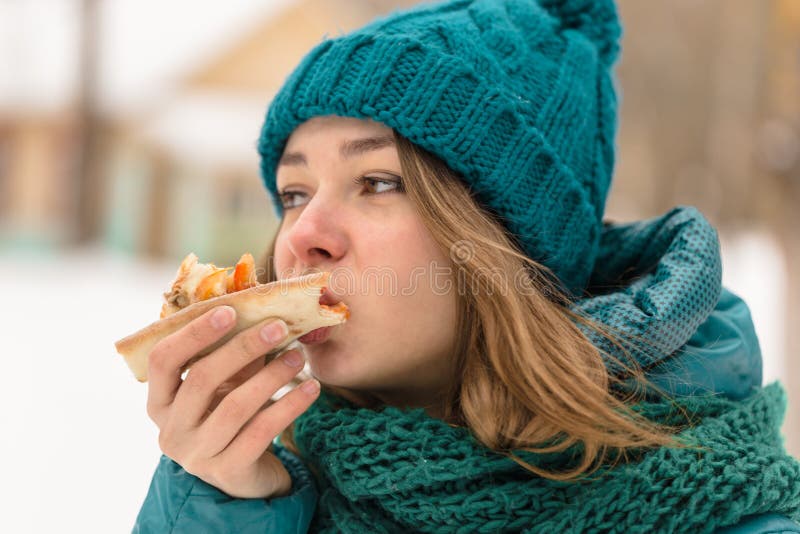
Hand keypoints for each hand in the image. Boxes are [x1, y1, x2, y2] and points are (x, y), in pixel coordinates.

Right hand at [145, 305, 319, 498]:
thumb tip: (262, 306)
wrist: (249, 476)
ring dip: (271, 375)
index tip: (229, 310)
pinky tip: (312, 388)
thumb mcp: (228, 383)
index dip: (193, 333)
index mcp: (160, 401)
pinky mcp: (228, 472)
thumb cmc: (234, 416)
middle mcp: (171, 431)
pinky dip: (290, 406)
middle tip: (278, 326)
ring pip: (235, 406)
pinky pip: (261, 432)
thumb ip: (234, 352)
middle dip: (242, 347)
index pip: (162, 360)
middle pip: (201, 379)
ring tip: (298, 355)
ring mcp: (197, 455)